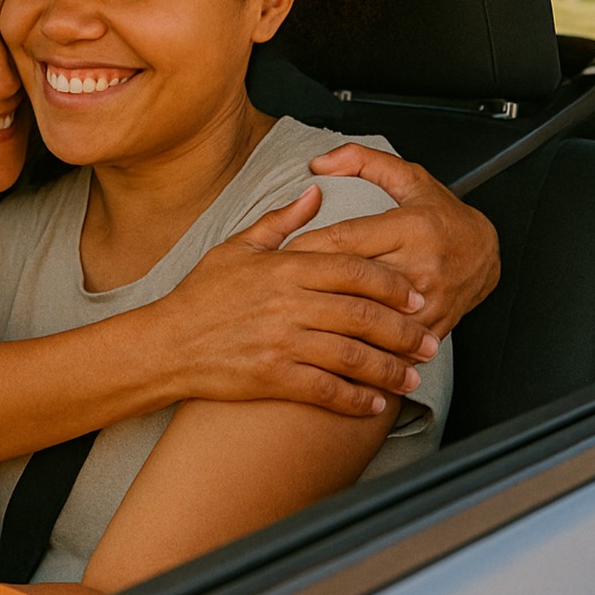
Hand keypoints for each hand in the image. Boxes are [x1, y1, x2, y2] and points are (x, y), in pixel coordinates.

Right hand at [158, 186, 439, 417]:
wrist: (166, 343)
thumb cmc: (200, 296)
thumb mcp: (237, 248)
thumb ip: (281, 221)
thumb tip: (316, 191)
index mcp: (284, 268)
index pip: (353, 270)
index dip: (392, 284)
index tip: (416, 295)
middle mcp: (287, 304)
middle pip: (362, 314)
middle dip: (403, 330)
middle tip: (428, 341)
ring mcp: (281, 342)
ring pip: (352, 355)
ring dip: (389, 369)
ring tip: (411, 377)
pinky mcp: (272, 376)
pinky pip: (326, 389)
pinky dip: (355, 398)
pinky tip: (374, 403)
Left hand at [289, 144, 499, 336]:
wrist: (486, 254)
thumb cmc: (441, 216)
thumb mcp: (409, 177)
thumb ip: (362, 160)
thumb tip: (318, 163)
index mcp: (411, 228)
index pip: (345, 241)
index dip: (304, 250)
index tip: (276, 258)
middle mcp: (421, 266)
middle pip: (352, 283)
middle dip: (308, 290)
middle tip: (273, 294)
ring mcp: (428, 302)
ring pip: (369, 321)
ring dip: (330, 326)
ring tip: (291, 327)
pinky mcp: (432, 327)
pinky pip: (389, 344)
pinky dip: (360, 350)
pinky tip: (329, 353)